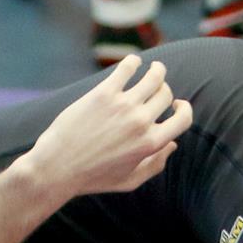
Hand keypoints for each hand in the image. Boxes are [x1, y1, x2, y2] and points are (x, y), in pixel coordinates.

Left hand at [20, 55, 193, 199]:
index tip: (176, 104)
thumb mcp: (129, 181)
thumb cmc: (92, 177)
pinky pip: (127, 68)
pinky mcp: (103, 94)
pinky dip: (134, 62)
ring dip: (157, 70)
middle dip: (165, 90)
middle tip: (157, 87)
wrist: (57, 168)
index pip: (184, 119)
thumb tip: (172, 145)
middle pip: (165, 94)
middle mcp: (141, 123)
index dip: (184, 109)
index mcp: (151, 144)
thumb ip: (155, 165)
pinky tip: (133, 62)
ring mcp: (123, 106)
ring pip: (153, 77)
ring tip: (154, 68)